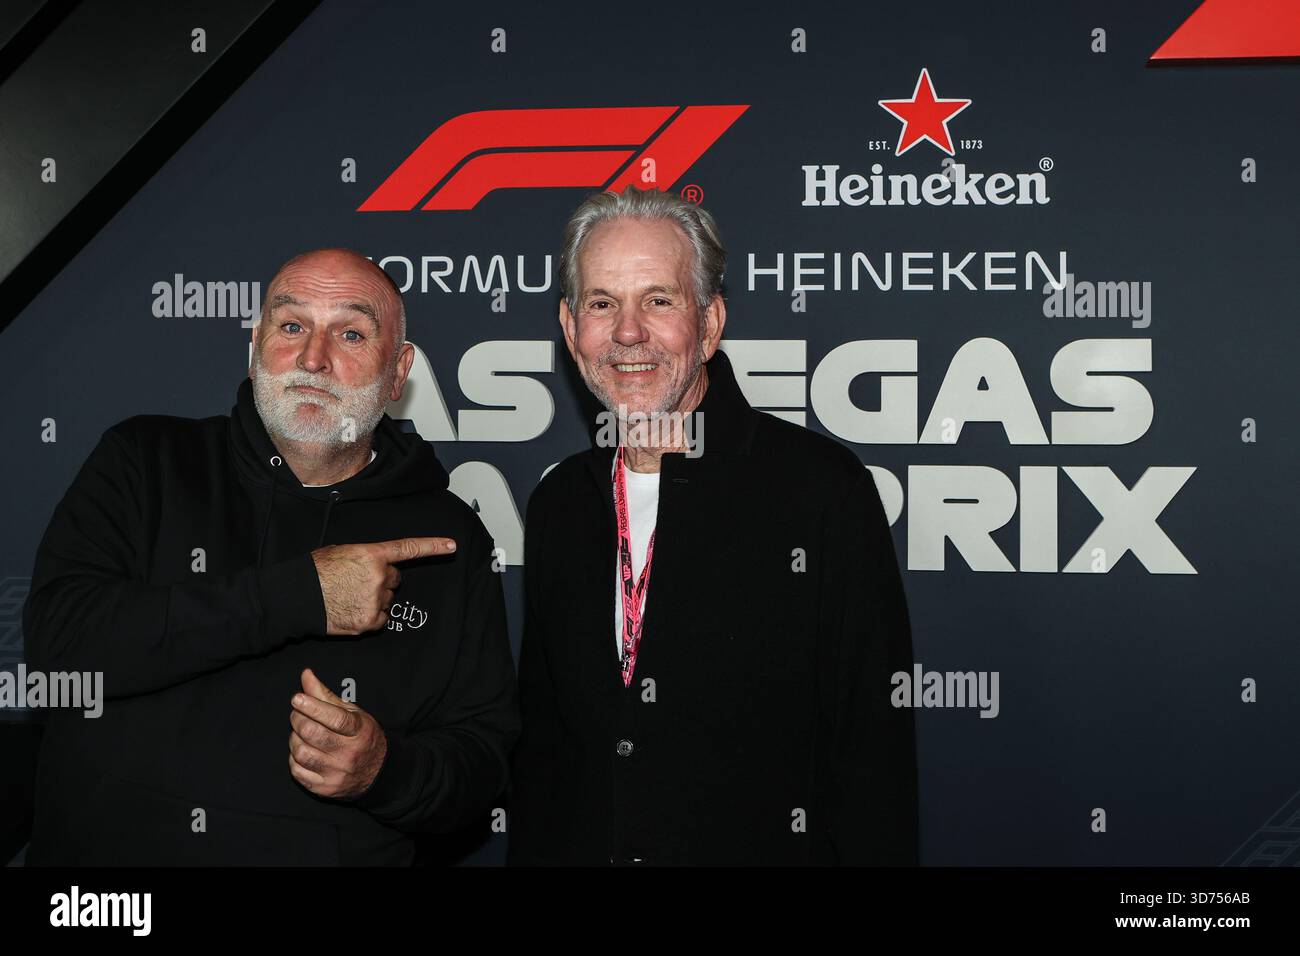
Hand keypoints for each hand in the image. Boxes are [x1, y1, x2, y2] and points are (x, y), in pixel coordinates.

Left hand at [287, 668, 387, 799]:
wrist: (378, 773)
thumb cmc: (362, 736)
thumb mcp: (352, 713)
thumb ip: (326, 695)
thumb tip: (306, 675)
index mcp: (360, 732)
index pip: (335, 719)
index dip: (314, 707)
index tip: (297, 698)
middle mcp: (349, 754)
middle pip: (313, 734)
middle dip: (298, 719)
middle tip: (298, 712)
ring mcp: (336, 773)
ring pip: (302, 753)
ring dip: (294, 738)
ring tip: (301, 732)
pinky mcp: (324, 788)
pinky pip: (297, 771)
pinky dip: (294, 758)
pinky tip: (303, 750)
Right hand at [311, 536, 455, 634]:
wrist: (296, 598)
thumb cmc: (315, 572)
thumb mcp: (341, 552)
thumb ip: (365, 556)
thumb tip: (374, 563)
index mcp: (372, 555)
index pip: (409, 548)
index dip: (433, 546)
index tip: (452, 545)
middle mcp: (379, 577)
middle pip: (395, 579)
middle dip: (381, 580)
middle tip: (357, 582)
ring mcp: (376, 600)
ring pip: (387, 599)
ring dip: (374, 598)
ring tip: (349, 596)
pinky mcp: (370, 621)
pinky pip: (381, 618)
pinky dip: (371, 616)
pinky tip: (351, 610)